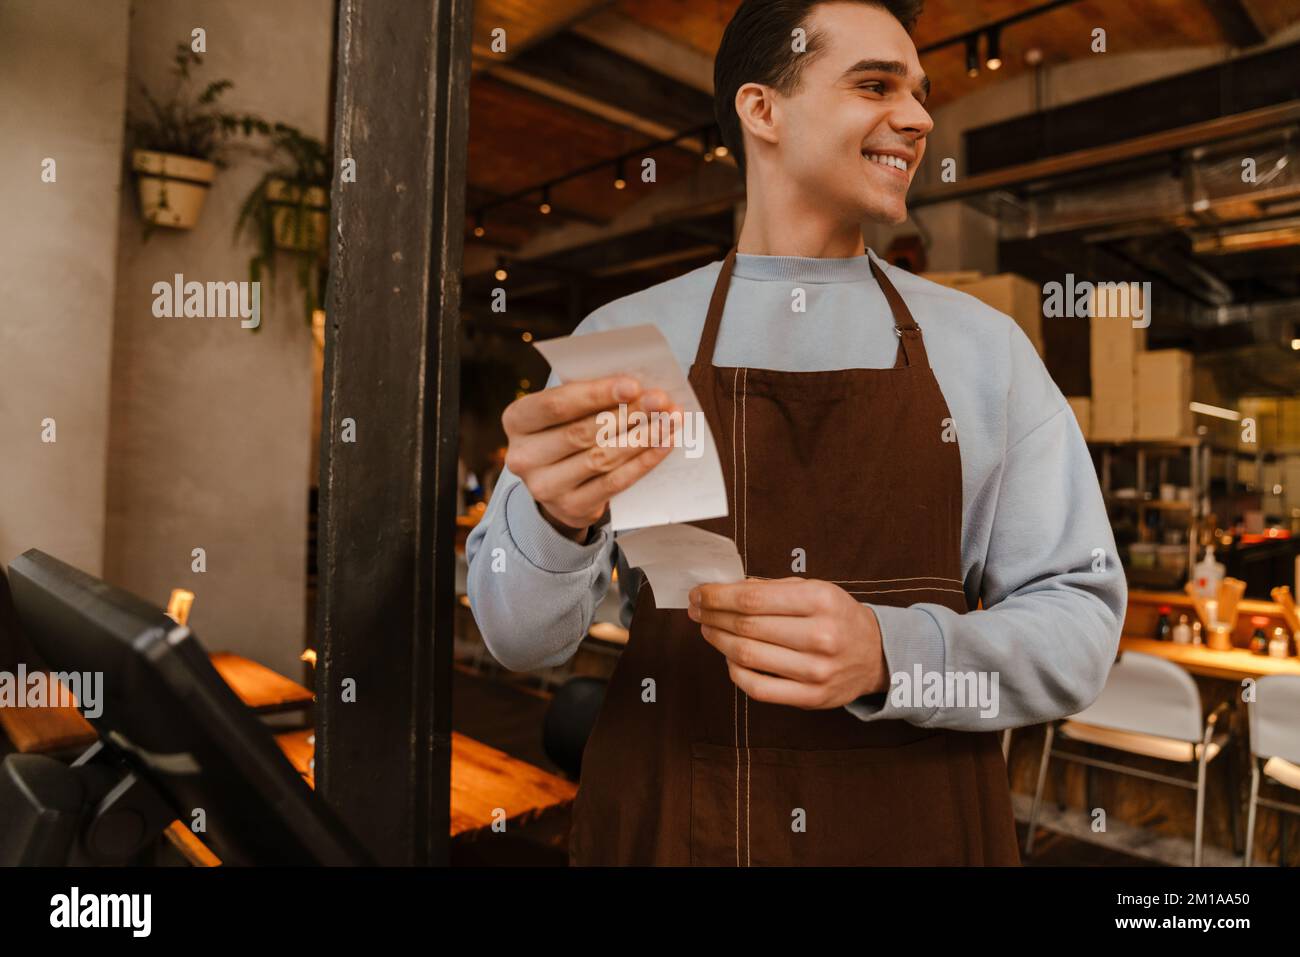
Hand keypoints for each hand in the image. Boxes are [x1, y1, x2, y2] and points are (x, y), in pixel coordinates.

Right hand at [501, 375, 680, 540]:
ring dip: (641, 437)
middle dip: (628, 413)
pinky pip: (614, 482)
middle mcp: (523, 456)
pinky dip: (643, 462)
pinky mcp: (571, 507)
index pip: (557, 404)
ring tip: (669, 421)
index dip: (596, 394)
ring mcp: (545, 487)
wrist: (557, 487)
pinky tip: (664, 445)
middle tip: (660, 401)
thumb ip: (588, 397)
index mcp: (517, 421)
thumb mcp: (564, 413)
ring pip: (601, 457)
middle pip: (582, 432)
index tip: (633, 385)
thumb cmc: (565, 433)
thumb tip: (639, 387)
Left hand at [688, 577, 887, 708]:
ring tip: (708, 628)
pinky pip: (757, 687)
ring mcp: (816, 671)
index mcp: (821, 601)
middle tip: (697, 609)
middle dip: (712, 616)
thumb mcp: (814, 589)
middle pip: (746, 627)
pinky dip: (734, 671)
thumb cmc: (837, 616)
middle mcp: (820, 636)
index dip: (718, 596)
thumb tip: (723, 587)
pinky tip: (729, 656)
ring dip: (718, 640)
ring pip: (747, 656)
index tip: (699, 593)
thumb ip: (771, 588)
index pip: (753, 598)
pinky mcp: (810, 698)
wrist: (875, 655)